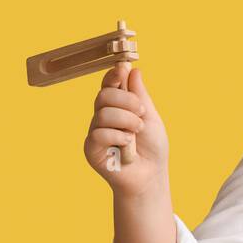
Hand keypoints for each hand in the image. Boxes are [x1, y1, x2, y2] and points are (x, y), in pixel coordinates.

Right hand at [84, 62, 169, 195]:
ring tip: (137, 132)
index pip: (108, 85)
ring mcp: (95, 132)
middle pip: (103, 95)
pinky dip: (119, 137)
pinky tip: (128, 145)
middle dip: (126, 101)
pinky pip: (99, 134)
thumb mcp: (149, 115)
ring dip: (127, 121)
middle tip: (141, 113)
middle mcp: (102, 117)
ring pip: (103, 113)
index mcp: (116, 107)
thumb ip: (139, 94)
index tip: (122, 69)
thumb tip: (131, 69)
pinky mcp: (90, 149)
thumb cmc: (151, 146)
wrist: (151, 174)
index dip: (113, 76)